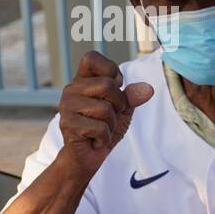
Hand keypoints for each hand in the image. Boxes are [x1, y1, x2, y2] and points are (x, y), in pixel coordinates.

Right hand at [57, 51, 153, 175]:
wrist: (88, 156)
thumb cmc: (104, 128)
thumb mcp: (123, 109)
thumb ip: (133, 97)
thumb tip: (147, 89)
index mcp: (83, 80)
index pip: (91, 58)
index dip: (111, 70)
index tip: (115, 86)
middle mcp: (72, 89)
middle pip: (106, 85)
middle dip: (118, 104)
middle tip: (110, 116)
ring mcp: (67, 106)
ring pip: (105, 108)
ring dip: (111, 123)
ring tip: (101, 128)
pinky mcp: (68, 124)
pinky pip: (100, 128)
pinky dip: (105, 137)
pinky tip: (95, 139)